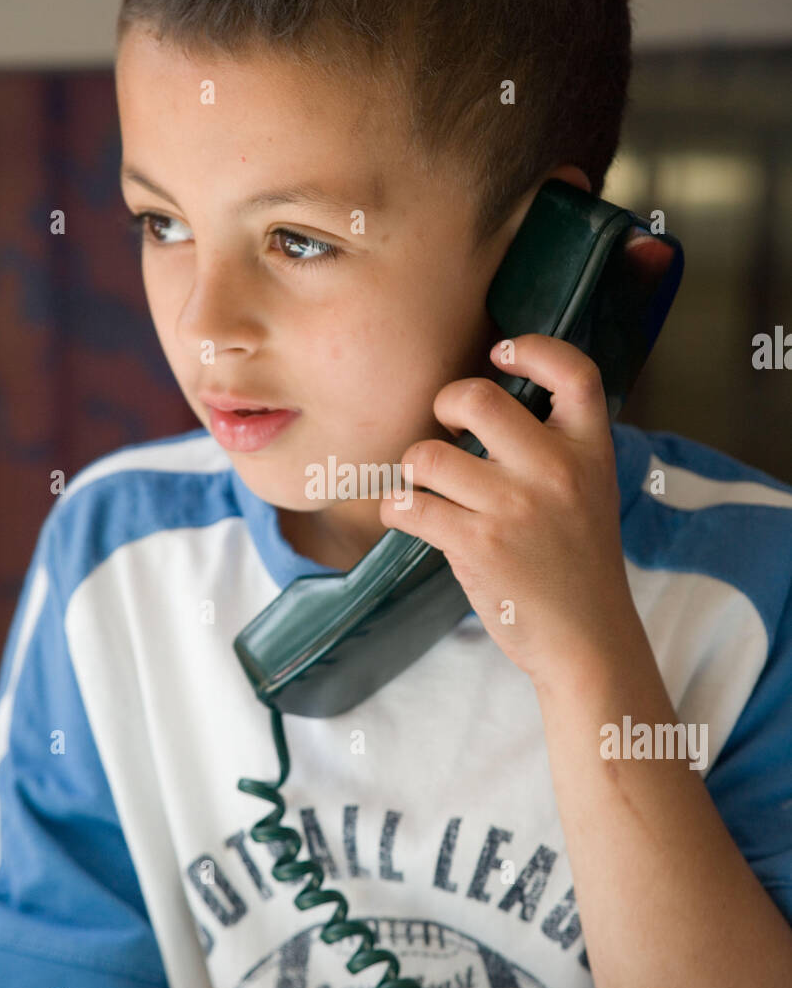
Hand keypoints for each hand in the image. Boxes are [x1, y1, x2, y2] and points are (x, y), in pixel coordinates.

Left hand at [378, 334, 638, 689]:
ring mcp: (515, 507)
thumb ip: (553, 449)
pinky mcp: (477, 544)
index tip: (500, 352)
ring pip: (429, 454)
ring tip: (427, 489)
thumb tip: (479, 405)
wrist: (588, 640)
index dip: (533, 347)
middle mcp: (556, 471)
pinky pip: (409, 502)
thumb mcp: (589, 492)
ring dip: (415, 470)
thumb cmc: (577, 564)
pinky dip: (396, 507)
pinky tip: (409, 515)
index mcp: (591, 452)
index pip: (576, 372)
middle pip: (478, 398)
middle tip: (448, 429)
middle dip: (445, 404)